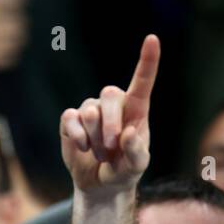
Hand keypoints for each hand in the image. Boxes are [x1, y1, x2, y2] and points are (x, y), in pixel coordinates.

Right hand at [60, 34, 158, 192]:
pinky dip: (77, 136)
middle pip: (110, 94)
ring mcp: (91, 109)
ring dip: (95, 139)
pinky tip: (83, 148)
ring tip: (101, 154)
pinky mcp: (71, 119)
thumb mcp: (136, 168)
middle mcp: (114, 104)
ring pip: (90, 112)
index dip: (148, 61)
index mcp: (136, 110)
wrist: (100, 184)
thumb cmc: (124, 170)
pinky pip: (71, 118)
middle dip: (110, 123)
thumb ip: (136, 153)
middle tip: (110, 147)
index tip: (153, 39)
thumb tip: (128, 134)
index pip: (142, 81)